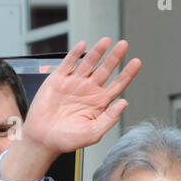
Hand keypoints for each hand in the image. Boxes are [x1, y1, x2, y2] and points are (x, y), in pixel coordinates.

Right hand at [0, 37, 141, 180]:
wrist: (44, 139)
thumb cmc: (68, 139)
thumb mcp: (94, 132)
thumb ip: (110, 118)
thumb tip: (124, 102)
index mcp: (100, 102)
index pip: (118, 84)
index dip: (127, 73)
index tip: (137, 62)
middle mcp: (89, 90)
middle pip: (106, 70)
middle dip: (115, 57)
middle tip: (124, 45)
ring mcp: (74, 83)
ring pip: (89, 63)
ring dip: (97, 51)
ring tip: (106, 41)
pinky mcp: (58, 80)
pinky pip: (68, 63)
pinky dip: (75, 54)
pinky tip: (83, 46)